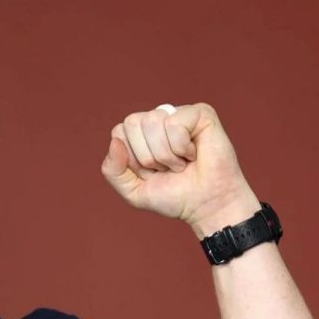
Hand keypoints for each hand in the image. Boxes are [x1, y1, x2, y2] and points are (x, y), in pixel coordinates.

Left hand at [100, 102, 260, 236]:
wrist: (205, 205)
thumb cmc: (173, 196)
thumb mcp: (132, 190)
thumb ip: (112, 170)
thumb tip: (115, 141)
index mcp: (140, 134)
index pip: (119, 131)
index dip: (131, 158)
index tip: (149, 172)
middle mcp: (159, 120)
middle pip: (132, 123)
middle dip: (146, 155)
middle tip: (165, 168)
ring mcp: (179, 114)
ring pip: (152, 122)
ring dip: (164, 154)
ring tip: (180, 163)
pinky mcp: (201, 113)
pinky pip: (174, 124)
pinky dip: (181, 147)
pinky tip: (193, 154)